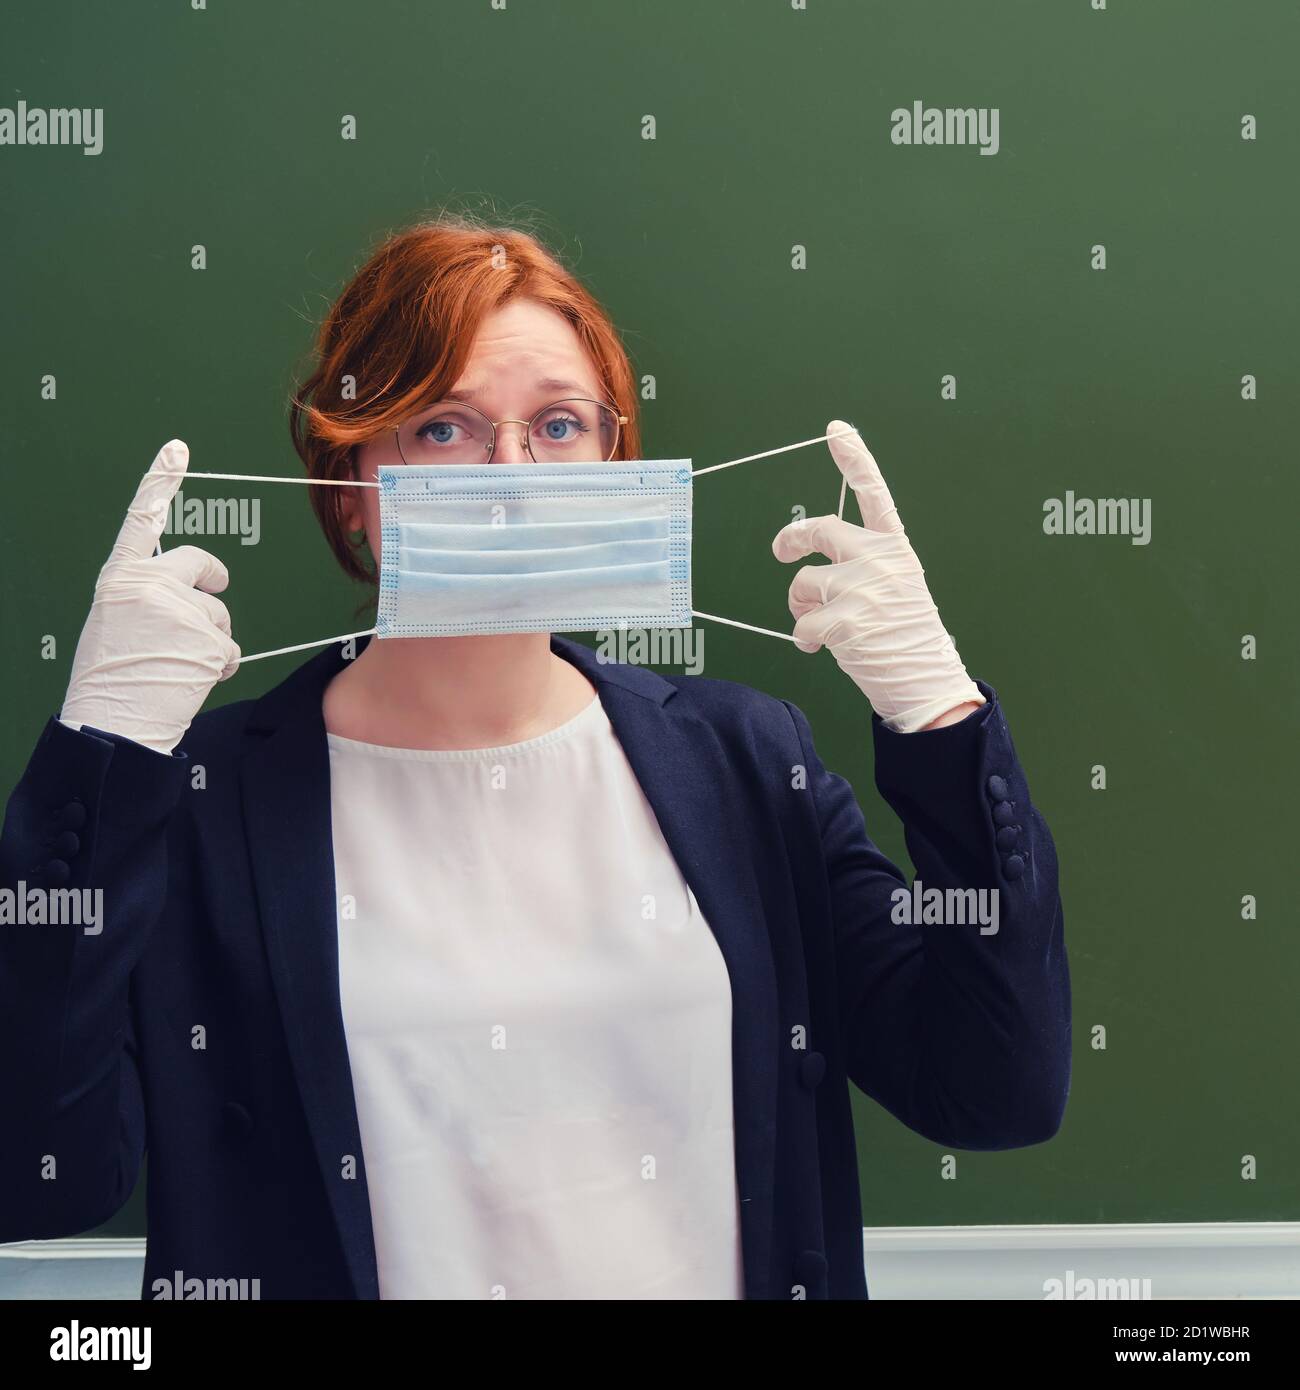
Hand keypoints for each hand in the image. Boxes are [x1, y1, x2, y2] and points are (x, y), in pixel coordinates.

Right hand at [60, 440, 241, 754]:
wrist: (112, 722)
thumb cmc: (110, 677)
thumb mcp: (115, 622)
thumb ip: (145, 597)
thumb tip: (181, 593)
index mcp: (121, 578)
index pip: (141, 521)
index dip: (160, 482)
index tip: (177, 449)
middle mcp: (151, 585)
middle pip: (205, 565)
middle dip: (215, 580)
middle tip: (210, 600)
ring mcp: (182, 610)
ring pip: (220, 615)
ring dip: (212, 639)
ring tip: (177, 665)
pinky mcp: (208, 639)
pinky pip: (230, 649)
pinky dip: (220, 666)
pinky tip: (191, 679)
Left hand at [771, 420, 983, 733]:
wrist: (927, 682)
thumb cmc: (905, 637)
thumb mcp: (895, 587)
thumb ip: (863, 564)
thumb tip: (810, 564)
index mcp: (895, 548)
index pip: (874, 493)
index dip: (854, 458)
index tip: (836, 429)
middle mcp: (881, 559)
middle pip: (820, 528)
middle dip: (792, 538)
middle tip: (780, 551)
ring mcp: (864, 587)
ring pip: (803, 582)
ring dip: (800, 607)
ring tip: (819, 628)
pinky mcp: (848, 619)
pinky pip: (803, 622)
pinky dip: (804, 638)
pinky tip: (820, 648)